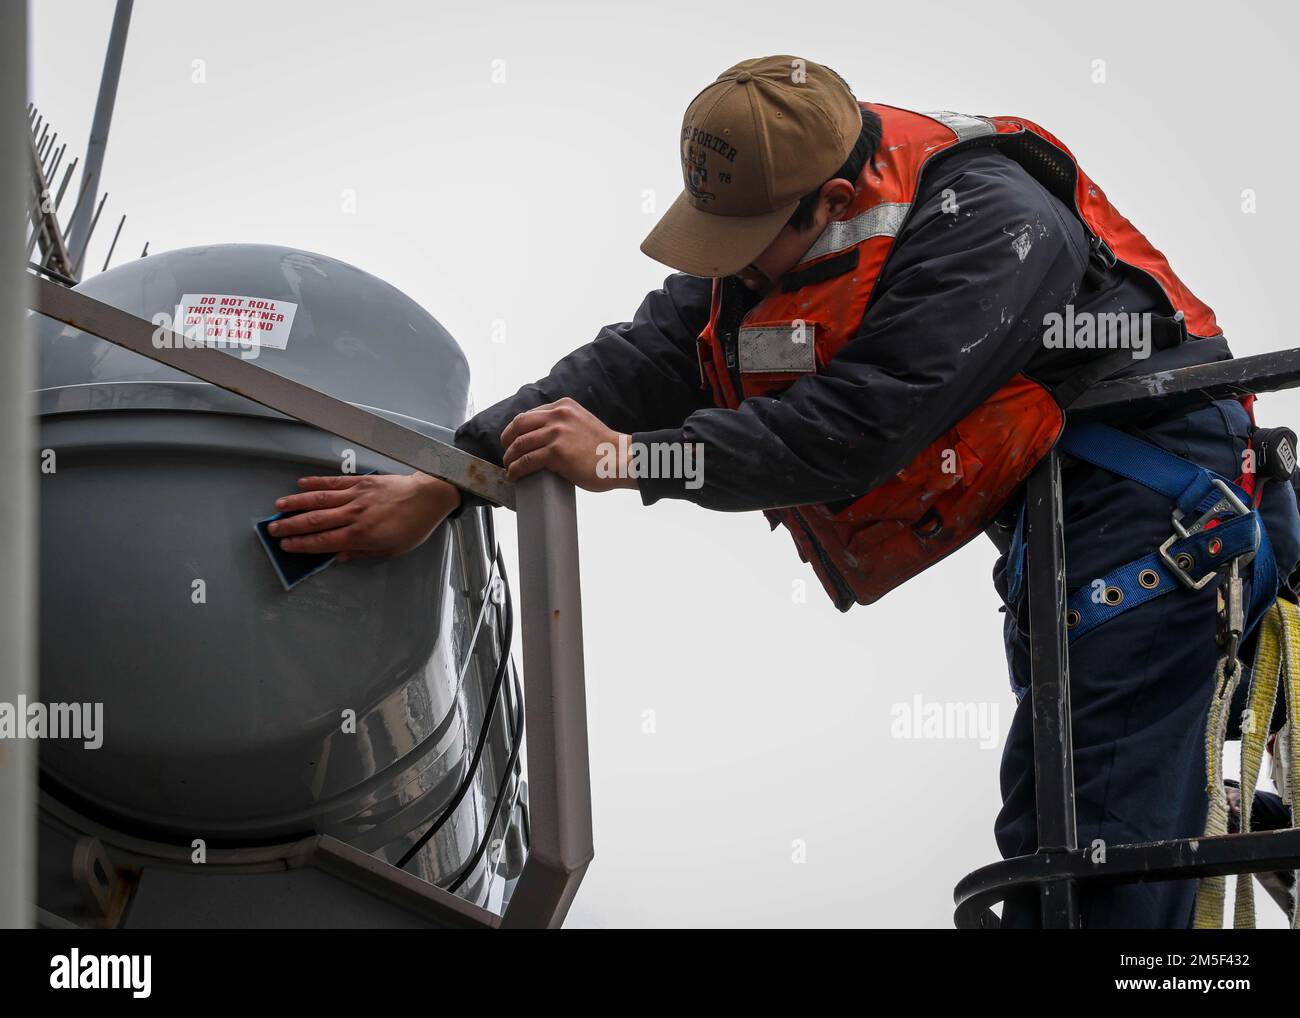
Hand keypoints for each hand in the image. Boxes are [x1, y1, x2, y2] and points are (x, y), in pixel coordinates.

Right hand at [268, 472, 461, 559]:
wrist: (429, 496)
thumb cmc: (413, 526)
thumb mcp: (391, 549)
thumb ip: (363, 553)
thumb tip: (338, 557)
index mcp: (361, 535)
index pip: (323, 541)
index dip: (302, 544)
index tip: (285, 546)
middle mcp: (354, 514)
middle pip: (316, 521)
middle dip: (291, 526)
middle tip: (271, 529)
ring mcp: (356, 495)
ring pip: (319, 499)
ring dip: (296, 503)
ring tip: (278, 507)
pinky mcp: (361, 481)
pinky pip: (333, 482)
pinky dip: (315, 483)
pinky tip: (301, 484)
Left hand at [501, 397, 636, 491]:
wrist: (622, 459)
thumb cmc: (604, 448)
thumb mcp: (582, 422)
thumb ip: (564, 424)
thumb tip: (543, 439)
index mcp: (563, 407)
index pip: (529, 415)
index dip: (516, 429)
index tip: (513, 440)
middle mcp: (557, 416)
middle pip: (518, 425)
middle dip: (507, 441)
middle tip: (507, 453)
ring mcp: (557, 433)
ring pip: (519, 444)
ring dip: (509, 458)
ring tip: (509, 467)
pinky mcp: (557, 453)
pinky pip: (526, 461)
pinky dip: (516, 469)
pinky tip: (514, 475)